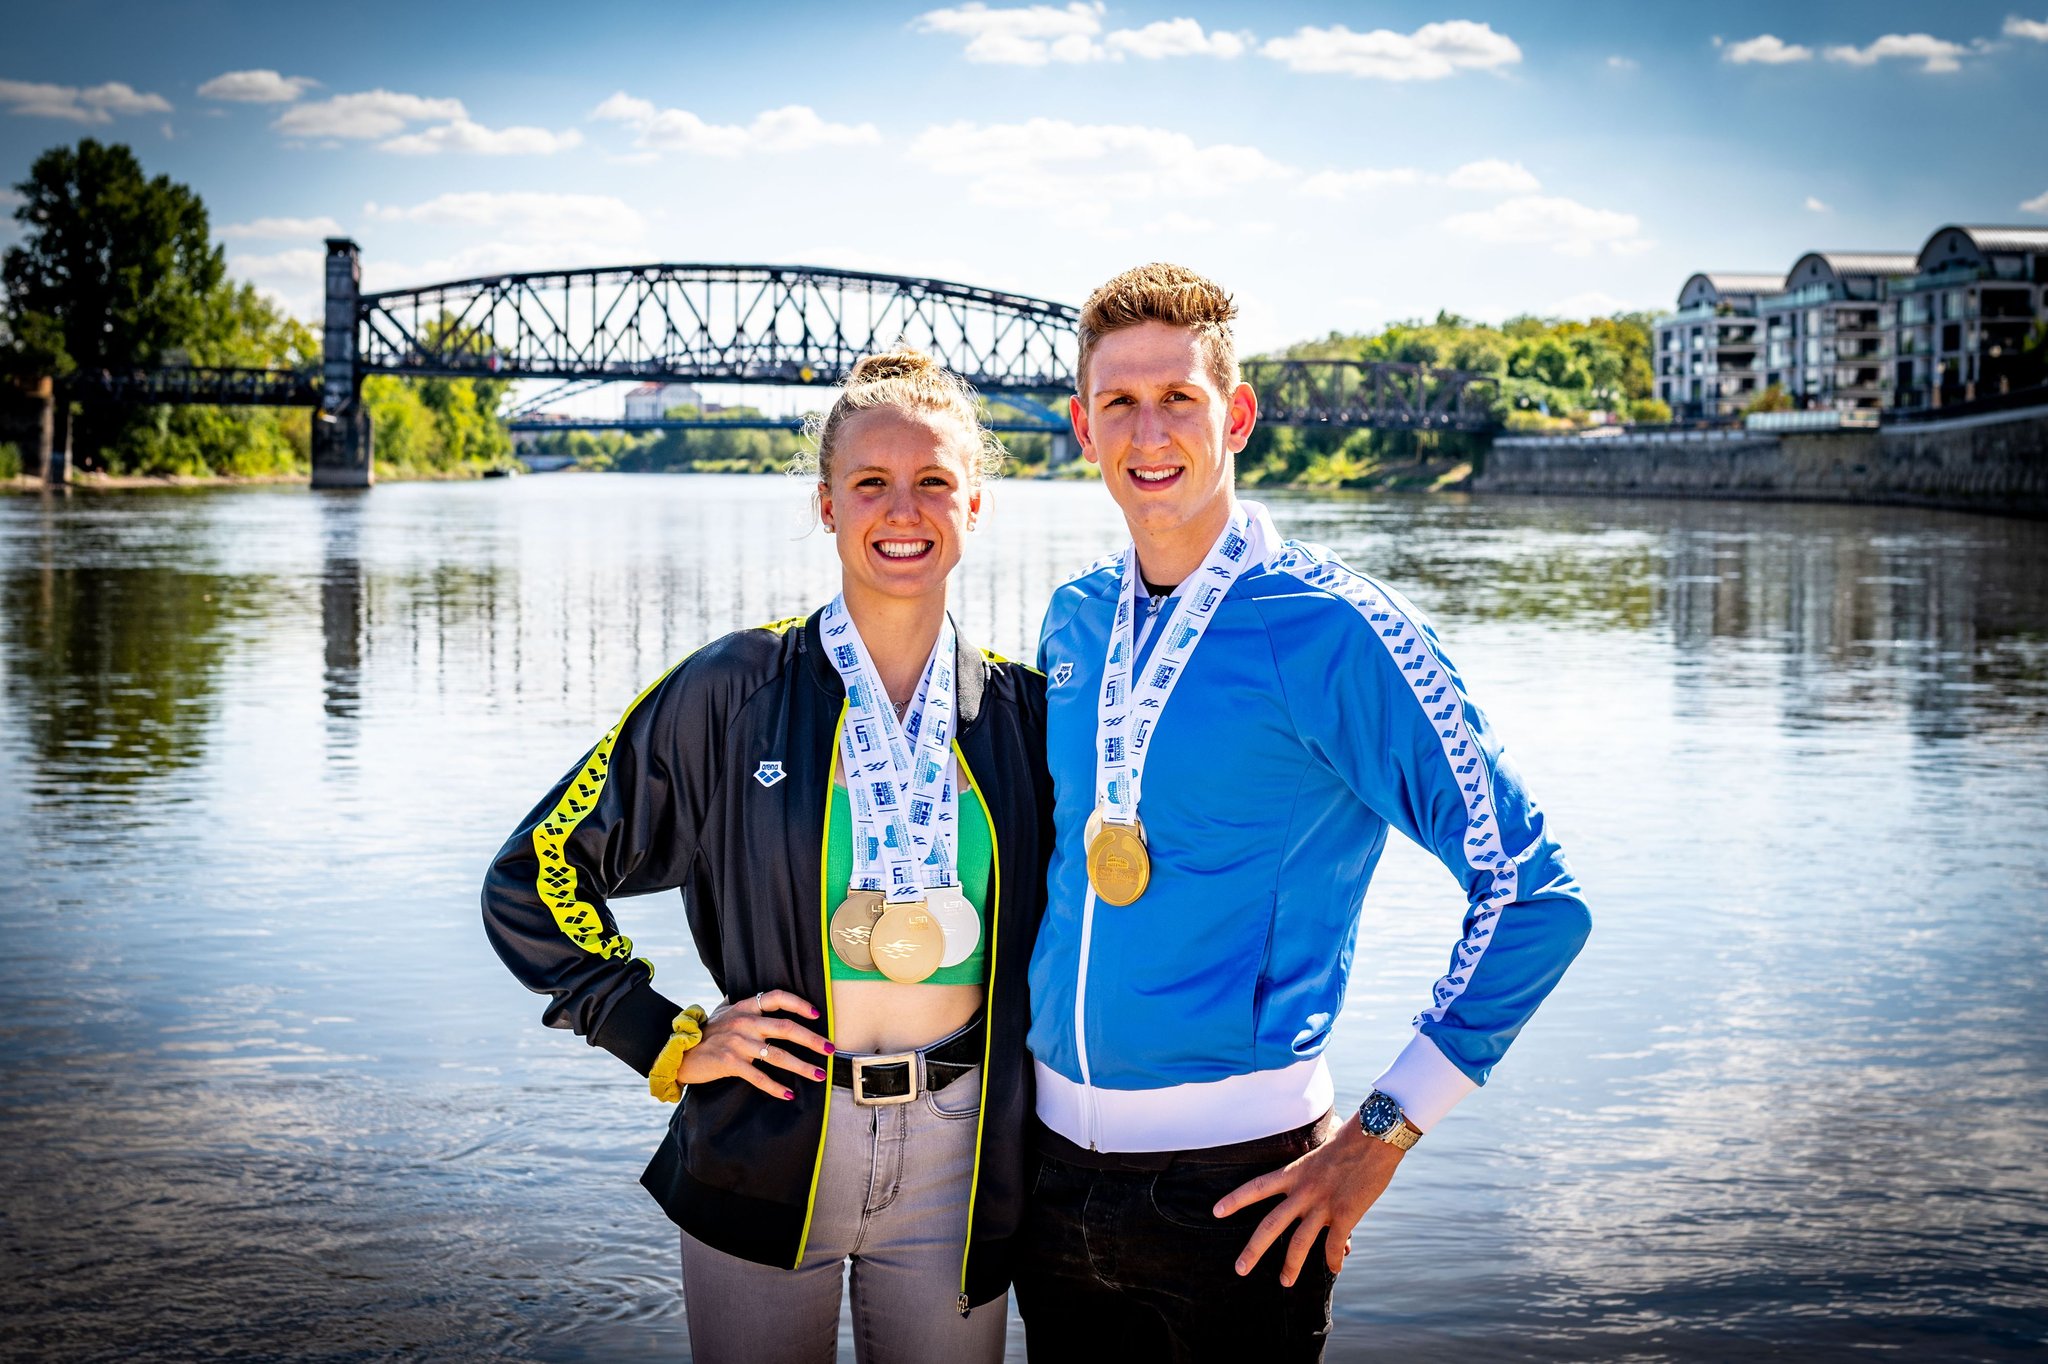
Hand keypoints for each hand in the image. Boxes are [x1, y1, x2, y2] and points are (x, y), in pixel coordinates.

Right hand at [675, 990, 832, 1099]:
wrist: (679, 1051)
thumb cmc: (706, 1033)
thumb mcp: (726, 1012)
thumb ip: (747, 1007)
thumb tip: (768, 1002)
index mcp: (746, 1007)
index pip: (777, 998)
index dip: (799, 1003)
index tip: (817, 1013)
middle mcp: (744, 1022)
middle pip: (785, 1028)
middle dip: (812, 1039)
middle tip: (830, 1049)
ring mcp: (737, 1043)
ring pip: (777, 1055)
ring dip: (801, 1066)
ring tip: (818, 1075)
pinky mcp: (729, 1063)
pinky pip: (758, 1076)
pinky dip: (775, 1087)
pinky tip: (788, 1094)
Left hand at [1211, 1117, 1403, 1285]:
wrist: (1375, 1136)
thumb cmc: (1349, 1138)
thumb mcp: (1319, 1149)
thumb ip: (1311, 1167)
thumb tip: (1313, 1175)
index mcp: (1294, 1173)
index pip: (1256, 1187)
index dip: (1235, 1200)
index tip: (1216, 1211)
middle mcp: (1303, 1191)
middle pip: (1271, 1225)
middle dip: (1253, 1250)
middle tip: (1239, 1269)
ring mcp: (1323, 1204)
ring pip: (1300, 1243)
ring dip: (1291, 1266)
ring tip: (1285, 1281)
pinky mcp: (1346, 1214)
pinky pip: (1334, 1246)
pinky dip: (1333, 1260)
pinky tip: (1335, 1268)